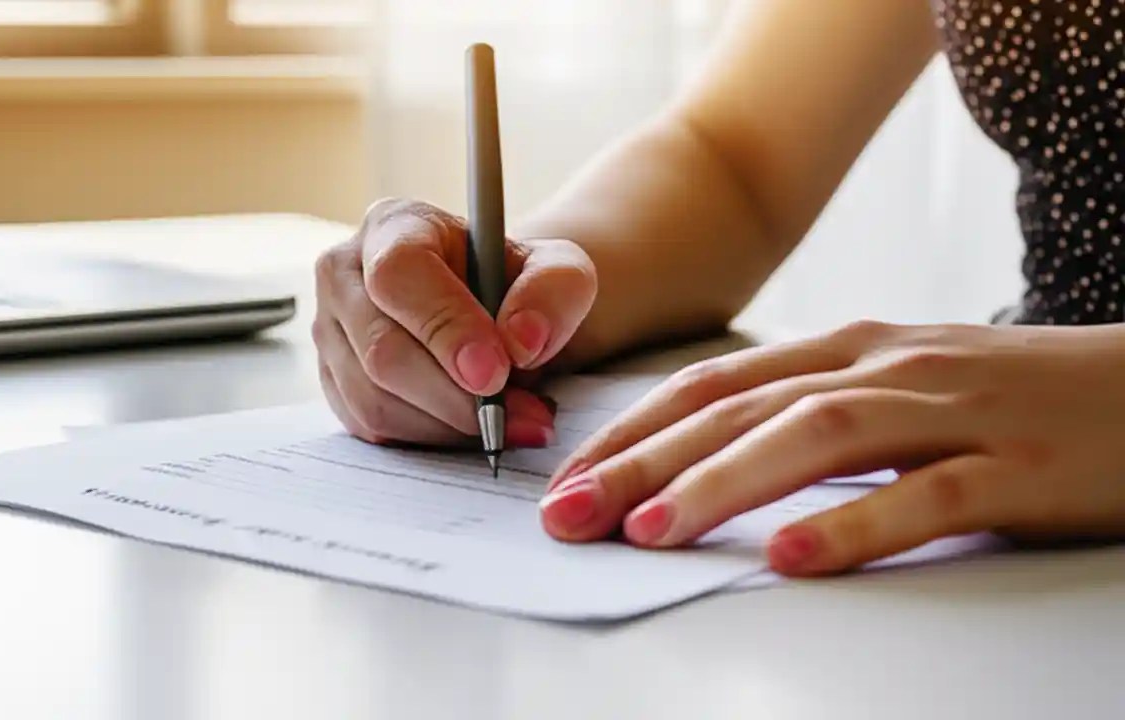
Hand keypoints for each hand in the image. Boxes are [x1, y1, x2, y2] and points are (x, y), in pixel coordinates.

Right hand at [313, 199, 596, 447]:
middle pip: (383, 351)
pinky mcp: (334, 383)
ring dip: (449, 425)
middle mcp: (345, 274)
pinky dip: (431, 439)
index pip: (399, 275)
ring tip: (509, 421)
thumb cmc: (516, 284)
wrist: (492, 313)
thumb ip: (553, 292)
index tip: (495, 371)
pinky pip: (373, 428)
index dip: (445, 328)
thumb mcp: (558, 271)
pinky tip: (473, 427)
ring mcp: (331, 332)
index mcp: (393, 226)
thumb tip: (521, 340)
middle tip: (520, 414)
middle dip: (457, 397)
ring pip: (375, 400)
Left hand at [541, 321, 1124, 575]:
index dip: (634, 428)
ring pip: (817, 438)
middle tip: (570, 514)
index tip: (569, 476)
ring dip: (723, 485)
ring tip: (651, 532)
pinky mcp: (1017, 466)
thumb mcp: (896, 387)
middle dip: (645, 463)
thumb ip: (809, 410)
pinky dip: (853, 525)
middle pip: (743, 411)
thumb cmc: (1009, 396)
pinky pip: (925, 496)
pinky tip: (793, 557)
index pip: (715, 384)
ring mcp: (953, 410)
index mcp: (851, 348)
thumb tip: (705, 457)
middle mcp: (887, 366)